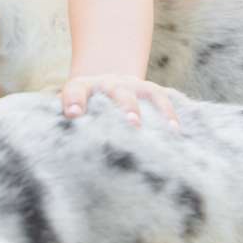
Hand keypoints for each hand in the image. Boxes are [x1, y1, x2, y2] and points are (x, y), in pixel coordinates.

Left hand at [60, 74, 179, 128]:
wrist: (102, 86)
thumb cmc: (85, 111)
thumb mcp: (72, 114)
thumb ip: (69, 129)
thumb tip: (67, 159)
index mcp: (83, 87)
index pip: (75, 90)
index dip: (74, 101)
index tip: (73, 114)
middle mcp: (107, 83)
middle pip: (115, 90)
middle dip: (125, 106)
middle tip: (133, 123)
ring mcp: (130, 84)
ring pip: (142, 91)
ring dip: (154, 109)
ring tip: (162, 129)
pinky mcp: (148, 89)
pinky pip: (161, 98)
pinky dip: (169, 113)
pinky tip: (174, 131)